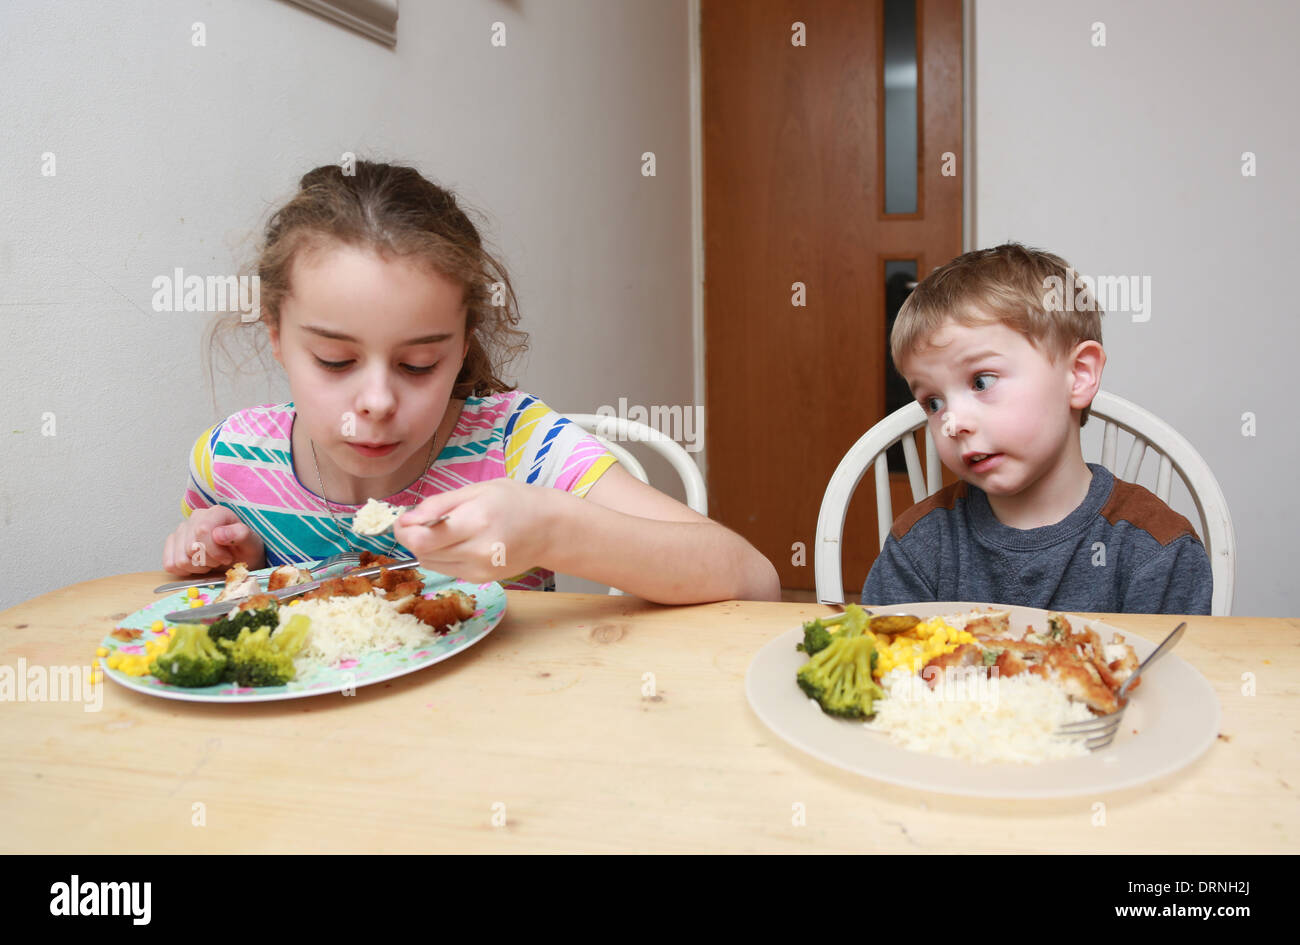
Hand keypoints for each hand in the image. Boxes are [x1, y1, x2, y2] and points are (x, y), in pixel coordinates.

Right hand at [163, 506, 265, 575]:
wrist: (240, 560)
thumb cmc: (246, 551)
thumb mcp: (252, 544)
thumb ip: (240, 535)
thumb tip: (218, 534)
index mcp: (216, 513)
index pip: (202, 530)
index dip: (215, 551)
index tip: (227, 557)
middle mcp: (196, 517)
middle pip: (191, 548)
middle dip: (208, 561)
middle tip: (220, 560)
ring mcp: (182, 530)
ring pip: (180, 559)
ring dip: (198, 567)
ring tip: (211, 562)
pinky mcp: (172, 544)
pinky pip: (170, 564)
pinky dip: (186, 571)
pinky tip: (198, 565)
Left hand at [394, 479, 557, 583]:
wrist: (549, 529)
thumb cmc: (515, 502)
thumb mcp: (476, 490)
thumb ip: (438, 505)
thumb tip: (407, 520)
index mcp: (476, 522)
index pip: (423, 540)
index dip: (404, 531)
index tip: (403, 520)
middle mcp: (477, 551)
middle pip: (423, 553)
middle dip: (413, 538)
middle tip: (419, 522)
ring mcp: (480, 570)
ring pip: (431, 564)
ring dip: (427, 548)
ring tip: (444, 530)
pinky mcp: (481, 579)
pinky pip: (447, 569)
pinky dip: (444, 556)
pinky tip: (460, 542)